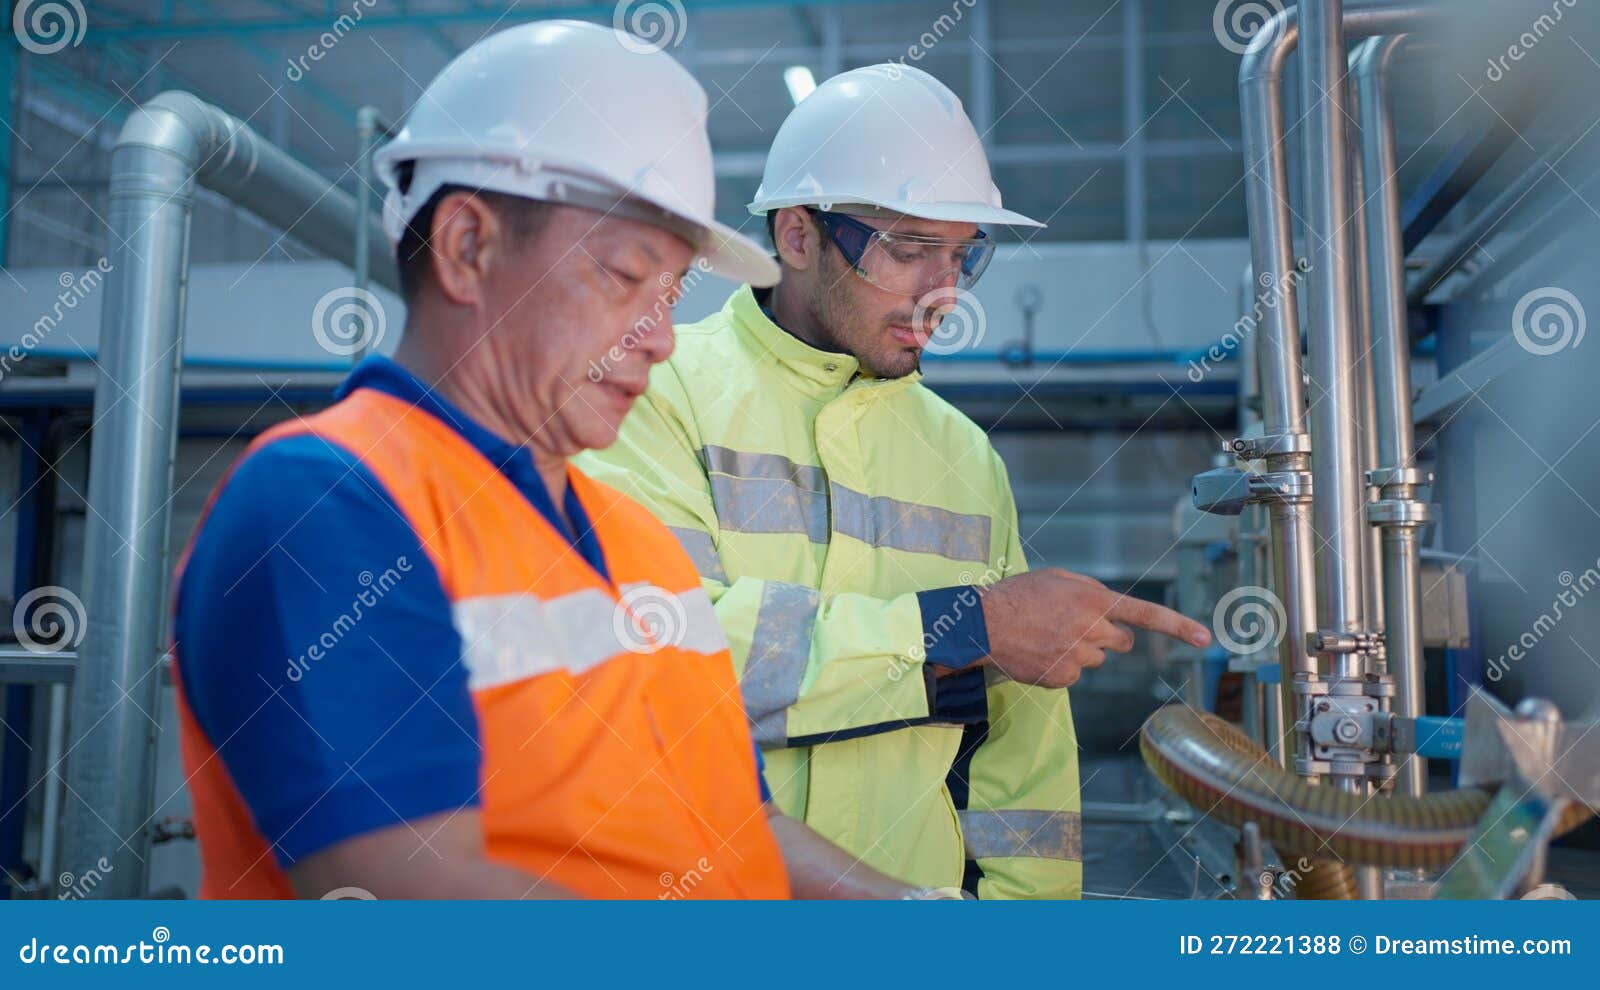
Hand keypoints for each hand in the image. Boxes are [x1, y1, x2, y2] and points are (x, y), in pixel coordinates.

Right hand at [979, 568, 1210, 688]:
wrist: (983, 626)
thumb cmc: (1018, 596)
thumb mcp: (1057, 578)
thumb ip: (1090, 590)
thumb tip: (1109, 609)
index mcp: (1095, 601)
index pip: (1147, 615)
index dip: (1180, 626)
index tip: (1205, 638)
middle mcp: (1093, 630)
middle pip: (1120, 642)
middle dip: (1106, 635)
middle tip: (1073, 626)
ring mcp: (1080, 658)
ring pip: (1095, 659)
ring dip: (1078, 650)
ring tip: (1045, 636)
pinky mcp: (1064, 679)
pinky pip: (1073, 675)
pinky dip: (1059, 666)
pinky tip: (1039, 654)